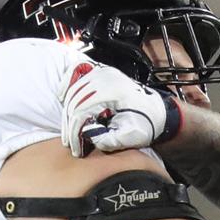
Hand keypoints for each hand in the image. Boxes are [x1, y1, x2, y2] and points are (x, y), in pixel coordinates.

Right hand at [59, 53, 179, 157]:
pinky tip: (62, 97)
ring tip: (69, 131)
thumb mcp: (132, 136)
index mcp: (113, 92)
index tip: (75, 148)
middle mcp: (106, 78)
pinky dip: (67, 84)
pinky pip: (76, 72)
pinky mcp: (101, 71)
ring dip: (67, 111)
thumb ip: (110, 140)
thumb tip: (88, 136)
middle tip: (70, 143)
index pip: (82, 111)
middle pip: (75, 101)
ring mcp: (102, 72)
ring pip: (73, 91)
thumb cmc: (147, 124)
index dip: (75, 132)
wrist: (157, 111)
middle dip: (70, 125)